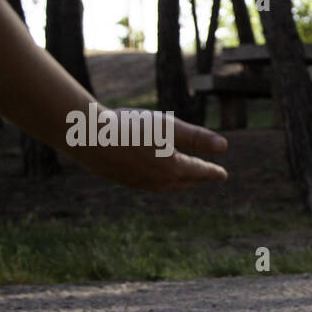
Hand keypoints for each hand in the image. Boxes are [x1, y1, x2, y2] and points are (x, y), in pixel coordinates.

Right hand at [71, 109, 228, 189]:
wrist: (87, 136)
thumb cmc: (130, 127)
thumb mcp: (167, 126)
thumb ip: (196, 137)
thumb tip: (224, 147)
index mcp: (173, 168)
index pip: (199, 171)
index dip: (212, 171)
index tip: (222, 174)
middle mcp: (158, 181)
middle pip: (185, 180)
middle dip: (198, 178)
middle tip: (208, 175)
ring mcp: (139, 183)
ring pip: (167, 185)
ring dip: (180, 181)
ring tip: (185, 177)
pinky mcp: (123, 180)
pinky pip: (150, 184)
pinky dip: (161, 182)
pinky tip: (155, 176)